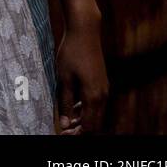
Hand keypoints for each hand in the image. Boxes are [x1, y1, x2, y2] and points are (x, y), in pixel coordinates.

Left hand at [55, 12, 107, 134]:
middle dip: (80, 129)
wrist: (85, 32)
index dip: (77, 134)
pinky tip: (72, 108)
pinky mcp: (101, 82)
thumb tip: (64, 123)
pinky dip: (85, 109)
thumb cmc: (71, 53)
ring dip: (83, 119)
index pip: (89, 126)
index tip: (63, 134)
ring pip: (96, 112)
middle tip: (64, 131)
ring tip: (66, 122)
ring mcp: (104, 88)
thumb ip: (65, 102)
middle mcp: (103, 95)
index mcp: (94, 96)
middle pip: (95, 122)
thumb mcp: (64, 79)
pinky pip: (95, 103)